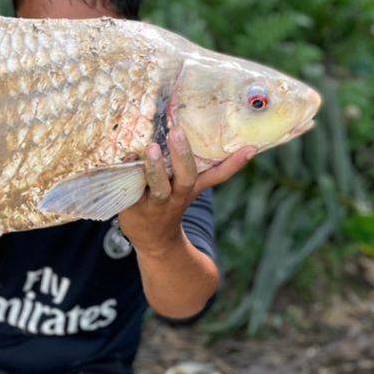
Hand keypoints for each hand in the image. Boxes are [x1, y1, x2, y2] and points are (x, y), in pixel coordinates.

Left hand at [118, 127, 254, 254]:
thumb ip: (199, 166)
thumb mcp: (188, 188)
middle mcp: (177, 196)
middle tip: (177, 132)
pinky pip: (129, 191)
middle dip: (183, 156)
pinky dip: (125, 175)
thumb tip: (212, 133)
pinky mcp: (133, 208)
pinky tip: (122, 158)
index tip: (250, 148)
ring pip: (158, 186)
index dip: (234, 163)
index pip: (218, 175)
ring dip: (155, 168)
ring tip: (151, 148)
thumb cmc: (172, 202)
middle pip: (186, 177)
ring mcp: (155, 204)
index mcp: (192, 188)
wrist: (154, 240)